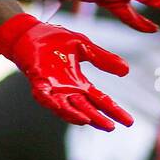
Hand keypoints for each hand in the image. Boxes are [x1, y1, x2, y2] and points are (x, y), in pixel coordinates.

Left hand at [0, 13, 133, 130]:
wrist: (30, 33)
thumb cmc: (55, 41)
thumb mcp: (84, 47)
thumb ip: (103, 59)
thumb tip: (126, 70)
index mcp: (79, 82)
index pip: (100, 100)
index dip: (114, 110)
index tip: (129, 121)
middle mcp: (67, 90)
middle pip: (86, 108)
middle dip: (98, 118)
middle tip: (111, 127)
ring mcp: (52, 89)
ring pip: (66, 108)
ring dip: (76, 115)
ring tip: (89, 121)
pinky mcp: (38, 83)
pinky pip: (45, 96)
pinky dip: (53, 103)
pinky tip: (62, 107)